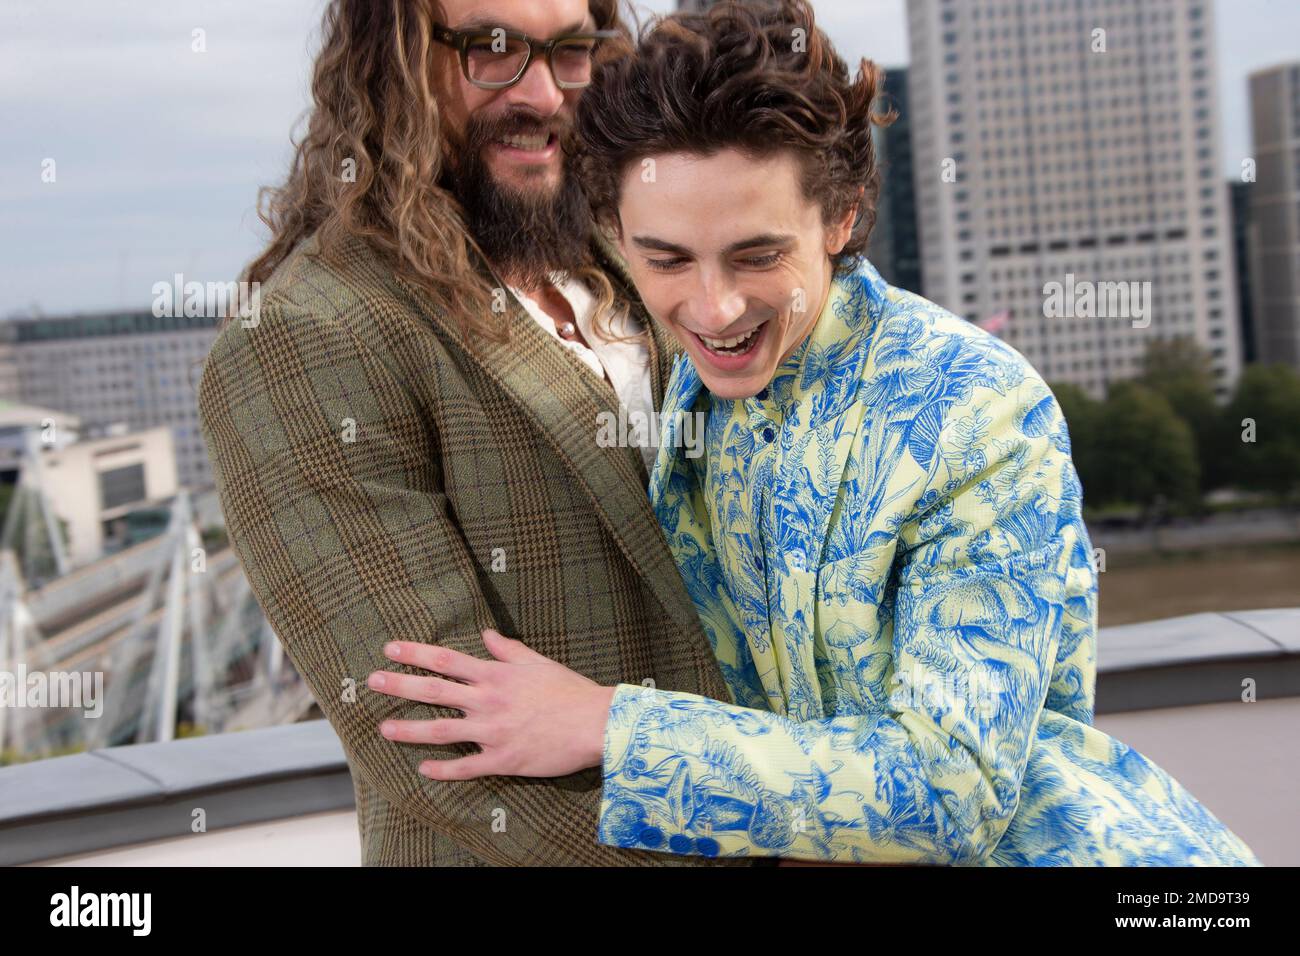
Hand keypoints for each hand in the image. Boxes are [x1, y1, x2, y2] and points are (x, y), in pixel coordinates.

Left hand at [367, 629, 616, 779]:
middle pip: (434, 692)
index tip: (390, 649)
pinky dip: (443, 769)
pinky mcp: (503, 760)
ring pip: (441, 731)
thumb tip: (486, 633)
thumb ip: (508, 650)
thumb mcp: (538, 663)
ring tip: (384, 728)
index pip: (446, 660)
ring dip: (409, 730)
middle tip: (372, 681)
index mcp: (496, 675)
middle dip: (400, 685)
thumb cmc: (570, 691)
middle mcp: (488, 701)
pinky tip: (423, 769)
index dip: (415, 653)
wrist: (596, 723)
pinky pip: (466, 767)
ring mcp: (493, 732)